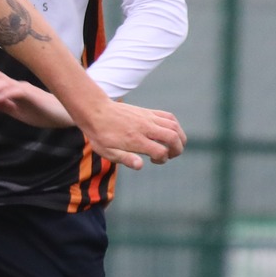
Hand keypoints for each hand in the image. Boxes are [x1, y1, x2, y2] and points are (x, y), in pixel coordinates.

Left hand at [0, 70, 71, 129]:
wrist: (63, 115)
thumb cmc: (40, 112)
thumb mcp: (16, 110)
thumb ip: (1, 106)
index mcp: (12, 88)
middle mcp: (17, 85)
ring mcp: (25, 89)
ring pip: (2, 81)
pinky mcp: (33, 95)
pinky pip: (17, 90)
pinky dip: (5, 93)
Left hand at [71, 93, 185, 170]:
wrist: (95, 111)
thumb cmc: (99, 134)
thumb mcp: (107, 151)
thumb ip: (125, 158)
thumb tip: (140, 166)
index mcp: (135, 140)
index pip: (160, 151)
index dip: (163, 159)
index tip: (154, 161)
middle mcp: (145, 128)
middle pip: (173, 137)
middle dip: (178, 150)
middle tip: (170, 155)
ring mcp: (148, 118)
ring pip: (174, 126)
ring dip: (180, 138)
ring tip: (173, 146)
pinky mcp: (148, 112)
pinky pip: (168, 117)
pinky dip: (175, 125)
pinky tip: (170, 133)